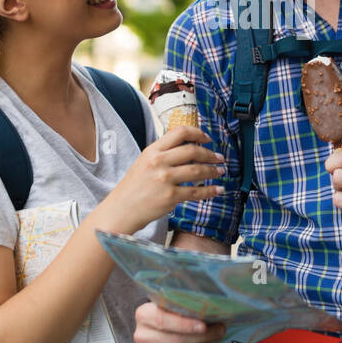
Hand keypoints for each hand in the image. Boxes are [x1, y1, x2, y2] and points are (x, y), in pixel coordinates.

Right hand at [100, 126, 224, 234]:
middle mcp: (158, 161)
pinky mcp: (170, 196)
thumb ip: (163, 155)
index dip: (198, 133)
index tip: (208, 139)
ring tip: (220, 171)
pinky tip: (218, 190)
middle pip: (192, 150)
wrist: (120, 210)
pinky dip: (210, 191)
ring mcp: (164, 179)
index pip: (180, 132)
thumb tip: (189, 150)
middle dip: (210, 154)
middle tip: (220, 158)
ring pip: (197, 170)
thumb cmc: (133, 188)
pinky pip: (196, 192)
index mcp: (152, 150)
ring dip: (213, 171)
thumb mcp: (144, 163)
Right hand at [132, 302, 226, 342]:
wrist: (164, 330)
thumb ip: (187, 305)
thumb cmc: (173, 314)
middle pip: (175, 340)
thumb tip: (213, 309)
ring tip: (212, 337)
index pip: (162, 321)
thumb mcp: (176, 304)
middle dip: (202, 336)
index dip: (184, 325)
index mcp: (143, 315)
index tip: (204, 325)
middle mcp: (142, 336)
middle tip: (220, 330)